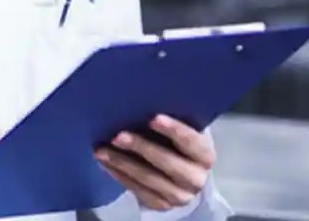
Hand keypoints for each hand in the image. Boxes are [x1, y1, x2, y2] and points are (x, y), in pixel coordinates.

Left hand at [95, 115, 215, 211]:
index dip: (174, 130)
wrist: (180, 173)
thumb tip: (141, 103)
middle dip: (141, 147)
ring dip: (123, 163)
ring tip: (103, 151)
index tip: (153, 118)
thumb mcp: (182, 130)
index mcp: (205, 155)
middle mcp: (196, 178)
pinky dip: (120, 175)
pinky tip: (107, 163)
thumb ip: (170, 121)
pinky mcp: (162, 205)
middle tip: (118, 136)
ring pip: (149, 179)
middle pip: (168, 162)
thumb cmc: (177, 143)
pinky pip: (138, 191)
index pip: (192, 141)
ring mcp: (179, 195)